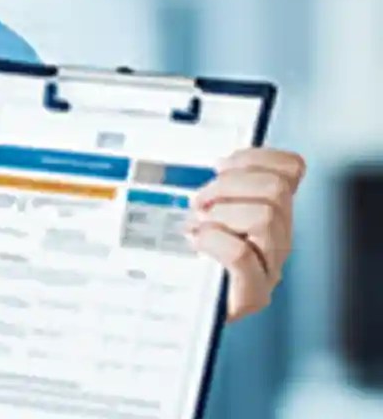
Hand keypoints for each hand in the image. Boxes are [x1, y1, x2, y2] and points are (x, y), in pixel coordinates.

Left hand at [185, 147, 305, 321]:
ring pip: (264, 217)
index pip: (289, 169)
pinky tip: (197, 243)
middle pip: (275, 189)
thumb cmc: (185, 260)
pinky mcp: (253, 294)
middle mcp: (277, 238)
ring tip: (197, 226)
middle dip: (229, 185)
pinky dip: (214, 241)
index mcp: (270, 212)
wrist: (178, 310)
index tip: (220, 165)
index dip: (256, 157)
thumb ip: (214, 188)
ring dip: (221, 214)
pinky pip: (242, 254)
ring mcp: (269, 267)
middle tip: (199, 202)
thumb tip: (216, 165)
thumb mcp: (198, 212)